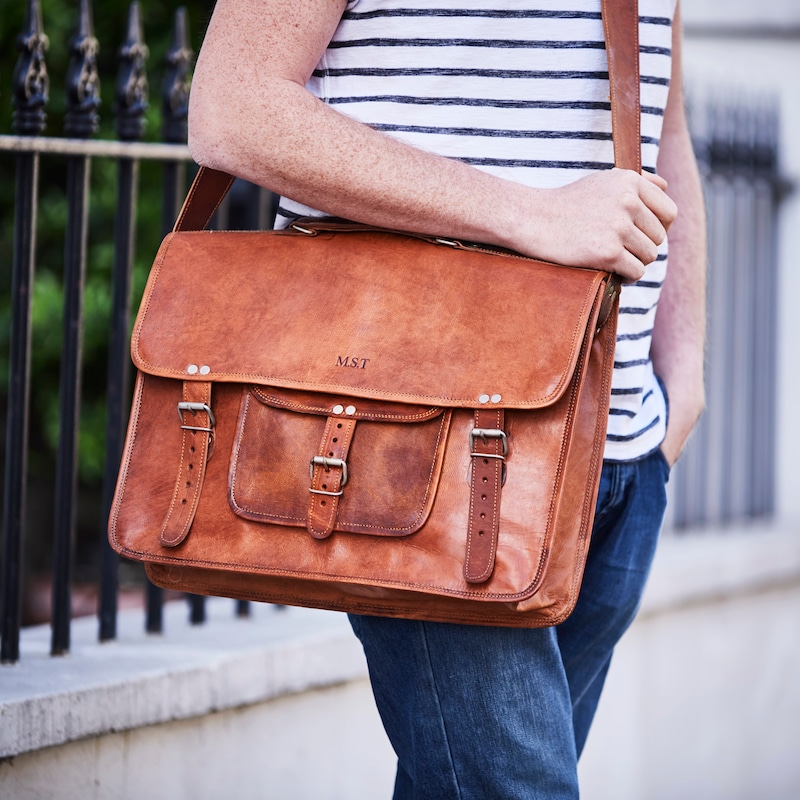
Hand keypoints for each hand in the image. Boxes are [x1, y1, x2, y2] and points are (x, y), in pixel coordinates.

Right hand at [516, 169, 677, 281]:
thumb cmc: (566, 203)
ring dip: (634, 263)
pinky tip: (614, 273)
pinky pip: (636, 271)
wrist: (532, 219)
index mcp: (630, 182)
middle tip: (624, 252)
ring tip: (616, 262)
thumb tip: (665, 184)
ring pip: (649, 256)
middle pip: (659, 237)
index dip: (660, 229)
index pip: (669, 212)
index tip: (643, 237)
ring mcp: (619, 227)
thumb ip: (636, 182)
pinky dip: (627, 276)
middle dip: (644, 247)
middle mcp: (628, 201)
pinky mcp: (608, 251)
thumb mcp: (602, 181)